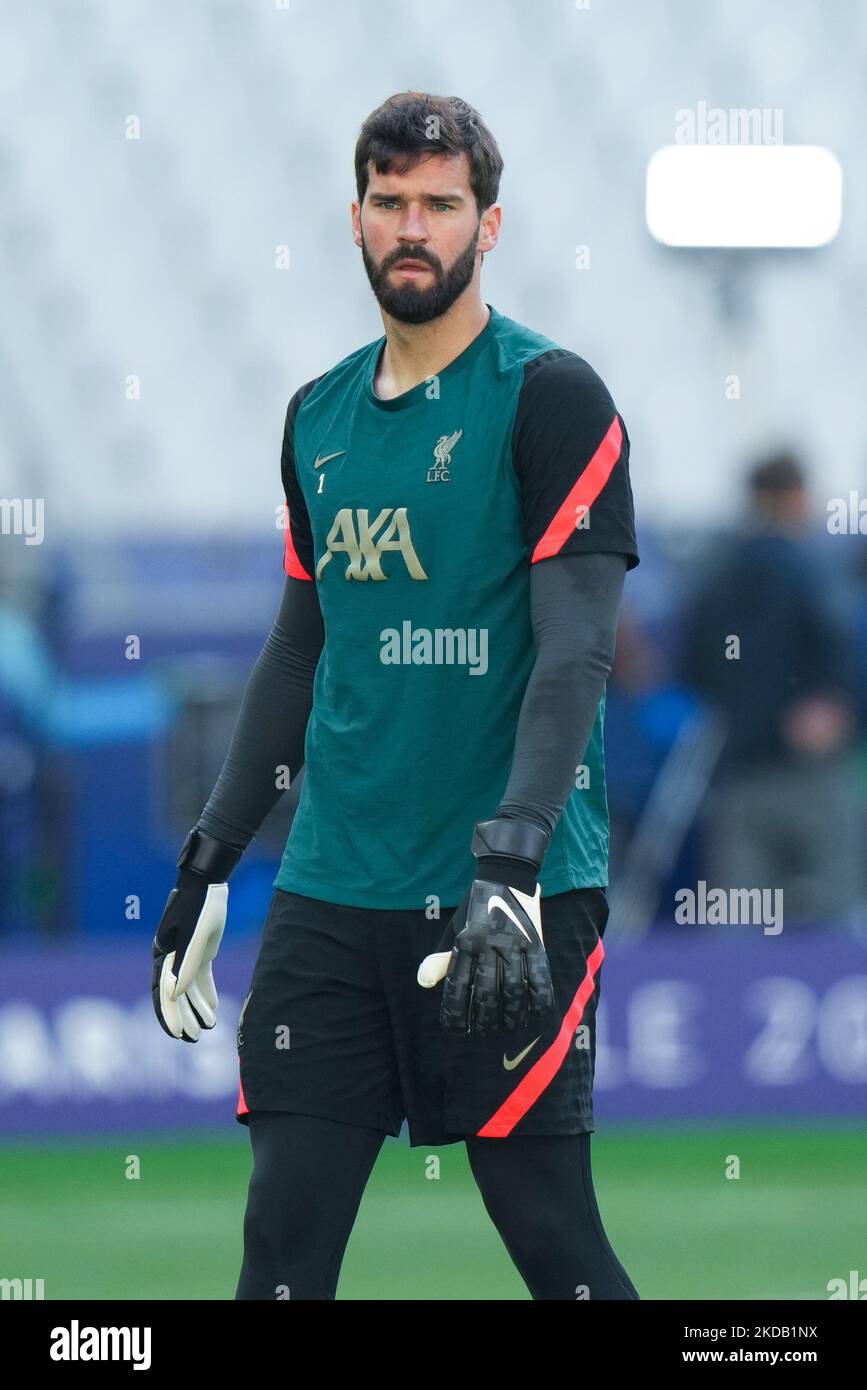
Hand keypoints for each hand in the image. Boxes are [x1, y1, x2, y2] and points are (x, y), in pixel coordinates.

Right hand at [152, 869, 227, 1041]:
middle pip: (173, 995)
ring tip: (209, 1027)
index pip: (162, 992)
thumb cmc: (200, 906)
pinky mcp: (200, 951)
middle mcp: (170, 957)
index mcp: (163, 954)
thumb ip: (186, 964)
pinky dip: (206, 992)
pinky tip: (213, 1007)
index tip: (177, 1034)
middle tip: (193, 1039)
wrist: (208, 883)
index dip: (168, 1014)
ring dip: (196, 1008)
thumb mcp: (195, 936)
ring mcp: (184, 955)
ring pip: (188, 988)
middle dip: (181, 1017)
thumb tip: (176, 995)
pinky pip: (200, 977)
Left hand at [418, 874, 553, 1035]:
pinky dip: (540, 1000)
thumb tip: (424, 984)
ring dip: (512, 1016)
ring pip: (515, 991)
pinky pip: (541, 978)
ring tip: (509, 1026)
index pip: (458, 987)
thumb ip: (442, 959)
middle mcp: (488, 945)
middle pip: (487, 995)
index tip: (457, 1029)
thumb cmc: (474, 910)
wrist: (505, 875)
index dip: (455, 1013)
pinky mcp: (536, 943)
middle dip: (485, 1021)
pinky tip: (535, 1012)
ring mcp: (514, 944)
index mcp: (465, 943)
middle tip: (485, 1030)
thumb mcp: (453, 931)